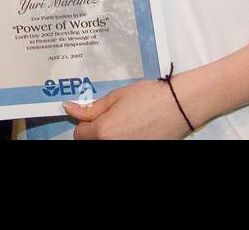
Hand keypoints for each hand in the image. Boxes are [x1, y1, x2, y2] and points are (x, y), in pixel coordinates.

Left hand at [66, 80, 191, 139]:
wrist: (179, 106)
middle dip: (96, 132)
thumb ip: (91, 108)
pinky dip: (123, 139)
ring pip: (106, 146)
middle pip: (91, 143)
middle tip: (111, 118)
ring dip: (109, 136)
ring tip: (125, 123)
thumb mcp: (116, 97)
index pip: (79, 134)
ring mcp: (126, 151)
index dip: (86, 123)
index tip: (96, 115)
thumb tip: (69, 109)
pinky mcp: (140, 151)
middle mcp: (112, 147)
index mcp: (103, 132)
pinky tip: (134, 130)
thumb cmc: (148, 97)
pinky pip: (122, 146)